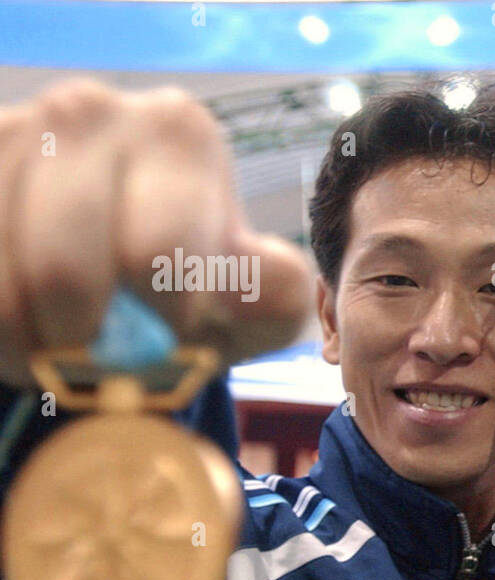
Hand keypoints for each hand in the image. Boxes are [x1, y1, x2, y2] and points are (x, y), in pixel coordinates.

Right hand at [0, 80, 311, 386]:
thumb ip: (272, 295)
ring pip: (8, 284)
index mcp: (178, 133)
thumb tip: (247, 282)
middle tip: (104, 356)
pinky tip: (27, 321)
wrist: (107, 264)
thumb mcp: (253, 299)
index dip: (164, 318)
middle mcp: (90, 112)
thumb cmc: (190, 283)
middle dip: (84, 339)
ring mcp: (12, 132)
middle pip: (63, 269)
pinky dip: (1, 326)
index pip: (159, 249)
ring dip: (33, 340)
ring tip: (62, 345)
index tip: (175, 334)